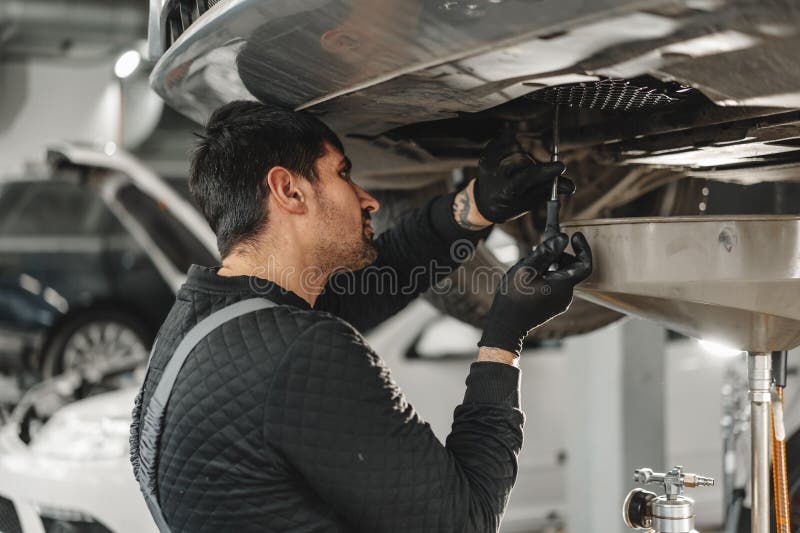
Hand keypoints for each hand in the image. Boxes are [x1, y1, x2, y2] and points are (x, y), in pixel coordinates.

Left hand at [473, 130, 574, 223]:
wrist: (485, 201)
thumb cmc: (512, 203)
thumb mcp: (531, 202)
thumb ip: (549, 191)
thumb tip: (570, 186)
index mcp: (505, 191)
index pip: (526, 177)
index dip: (544, 171)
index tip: (561, 167)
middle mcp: (494, 175)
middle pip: (525, 160)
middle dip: (538, 166)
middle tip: (547, 171)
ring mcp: (489, 161)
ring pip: (519, 150)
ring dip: (529, 158)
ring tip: (528, 169)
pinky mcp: (488, 152)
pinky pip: (510, 142)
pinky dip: (519, 148)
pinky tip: (517, 158)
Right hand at [478, 232, 592, 355]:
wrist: (506, 324)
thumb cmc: (513, 297)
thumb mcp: (526, 269)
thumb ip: (546, 252)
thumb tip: (562, 238)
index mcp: (562, 286)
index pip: (584, 263)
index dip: (582, 247)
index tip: (574, 235)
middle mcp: (565, 295)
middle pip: (570, 267)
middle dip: (559, 254)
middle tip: (542, 244)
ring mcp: (559, 301)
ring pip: (561, 275)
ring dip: (550, 264)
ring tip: (530, 261)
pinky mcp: (552, 305)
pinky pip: (555, 284)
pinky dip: (547, 274)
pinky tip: (531, 274)